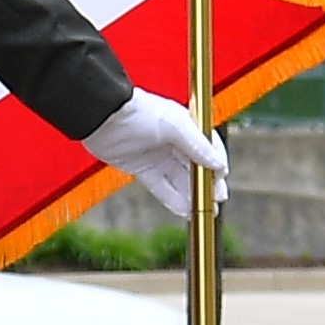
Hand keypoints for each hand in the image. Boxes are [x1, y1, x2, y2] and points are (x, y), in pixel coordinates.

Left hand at [83, 88, 228, 218]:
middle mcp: (174, 143)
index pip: (208, 148)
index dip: (216, 163)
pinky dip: (173, 200)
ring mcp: (158, 157)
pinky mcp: (141, 169)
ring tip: (205, 212)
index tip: (222, 177)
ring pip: (180, 181)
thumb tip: (218, 165)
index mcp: (186, 127)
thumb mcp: (175, 125)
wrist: (102, 116)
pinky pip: (161, 188)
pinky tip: (184, 211)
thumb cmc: (139, 112)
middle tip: (218, 199)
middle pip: (196, 168)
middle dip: (208, 184)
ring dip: (193, 196)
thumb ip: (198, 145)